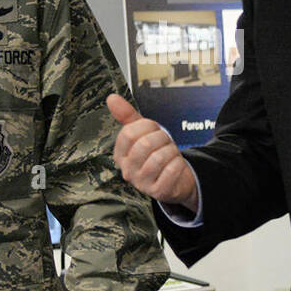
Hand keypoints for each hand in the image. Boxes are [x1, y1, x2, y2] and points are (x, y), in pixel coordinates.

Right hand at [106, 93, 198, 213]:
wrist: (174, 178)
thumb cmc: (156, 153)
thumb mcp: (142, 133)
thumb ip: (127, 116)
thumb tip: (111, 98)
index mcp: (120, 154)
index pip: (129, 133)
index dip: (147, 126)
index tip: (154, 129)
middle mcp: (127, 170)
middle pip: (145, 144)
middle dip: (162, 138)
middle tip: (165, 142)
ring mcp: (142, 183)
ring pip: (159, 158)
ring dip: (171, 151)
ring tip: (171, 153)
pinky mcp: (158, 191)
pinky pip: (171, 171)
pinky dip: (178, 163)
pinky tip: (176, 165)